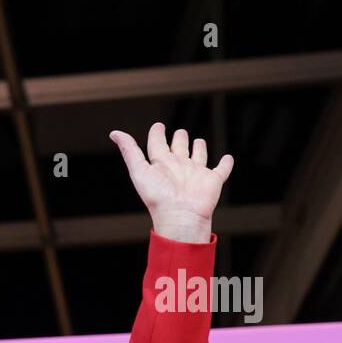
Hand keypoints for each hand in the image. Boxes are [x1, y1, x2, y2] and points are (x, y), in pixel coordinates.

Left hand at [109, 122, 233, 242]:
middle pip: (179, 149)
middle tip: (179, 132)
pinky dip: (226, 164)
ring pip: (198, 157)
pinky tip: (227, 158)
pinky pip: (221, 170)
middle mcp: (178, 167)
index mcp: (161, 165)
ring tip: (198, 141)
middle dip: (179, 139)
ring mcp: (196, 174)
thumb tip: (114, 133)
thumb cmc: (158, 196)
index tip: (158, 126)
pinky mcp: (213, 180)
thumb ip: (129, 151)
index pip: (157, 145)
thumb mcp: (139, 170)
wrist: (180, 216)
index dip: (157, 134)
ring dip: (199, 148)